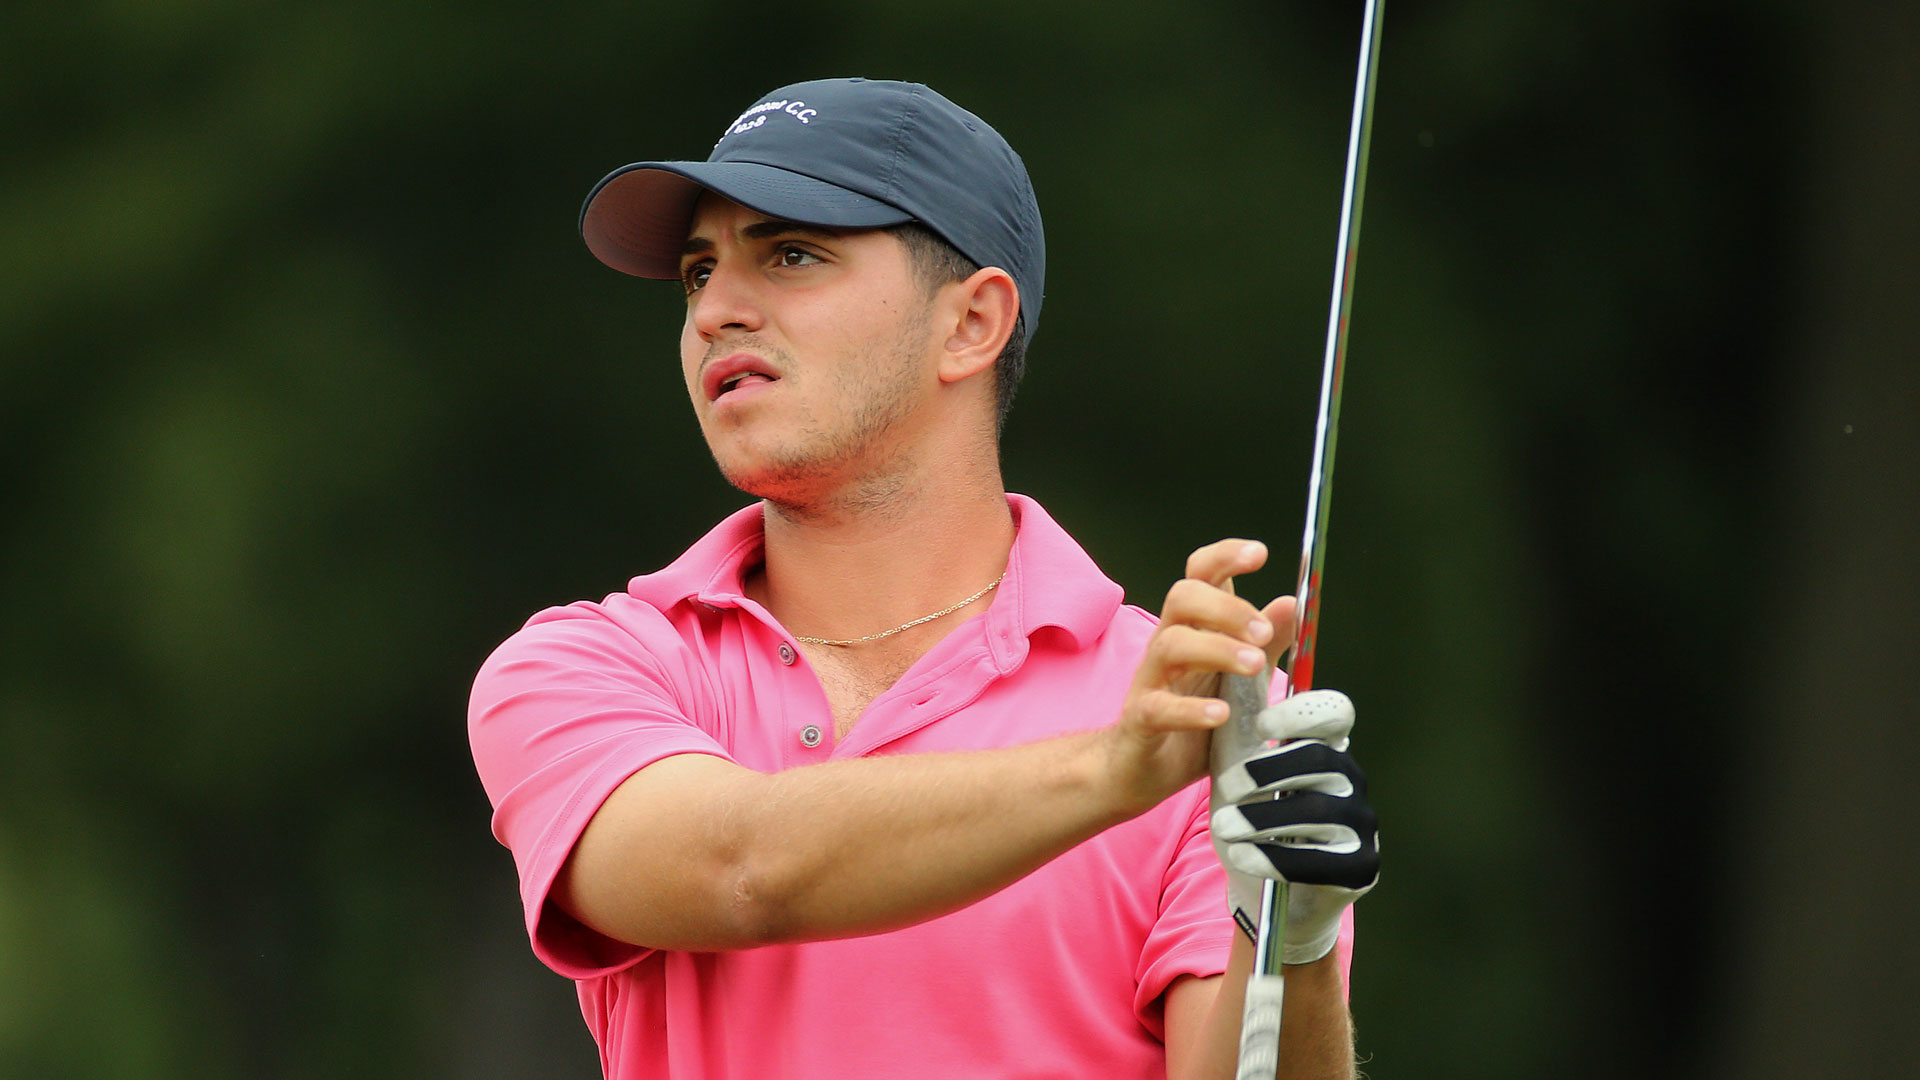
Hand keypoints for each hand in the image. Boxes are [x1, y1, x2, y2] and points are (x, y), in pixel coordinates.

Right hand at [1108, 541, 1295, 811]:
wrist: (1140, 770)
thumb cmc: (1191, 719)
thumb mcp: (1240, 679)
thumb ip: (1265, 643)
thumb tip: (1291, 604)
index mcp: (1194, 628)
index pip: (1200, 574)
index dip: (1225, 556)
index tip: (1258, 554)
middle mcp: (1168, 644)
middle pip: (1181, 597)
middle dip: (1227, 607)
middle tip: (1264, 633)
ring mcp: (1151, 680)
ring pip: (1170, 644)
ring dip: (1217, 649)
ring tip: (1254, 667)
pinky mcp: (1141, 720)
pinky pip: (1158, 706)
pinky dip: (1191, 709)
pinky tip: (1220, 714)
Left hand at [1210, 685, 1379, 964]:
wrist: (1262, 888)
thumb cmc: (1251, 817)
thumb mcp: (1237, 767)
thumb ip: (1239, 720)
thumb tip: (1237, 664)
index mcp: (1327, 748)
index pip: (1336, 712)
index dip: (1301, 712)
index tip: (1259, 725)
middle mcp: (1353, 781)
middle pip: (1323, 759)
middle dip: (1270, 770)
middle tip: (1226, 784)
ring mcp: (1362, 825)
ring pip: (1318, 810)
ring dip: (1264, 818)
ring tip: (1223, 826)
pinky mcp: (1360, 868)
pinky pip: (1321, 860)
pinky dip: (1274, 858)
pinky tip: (1240, 857)